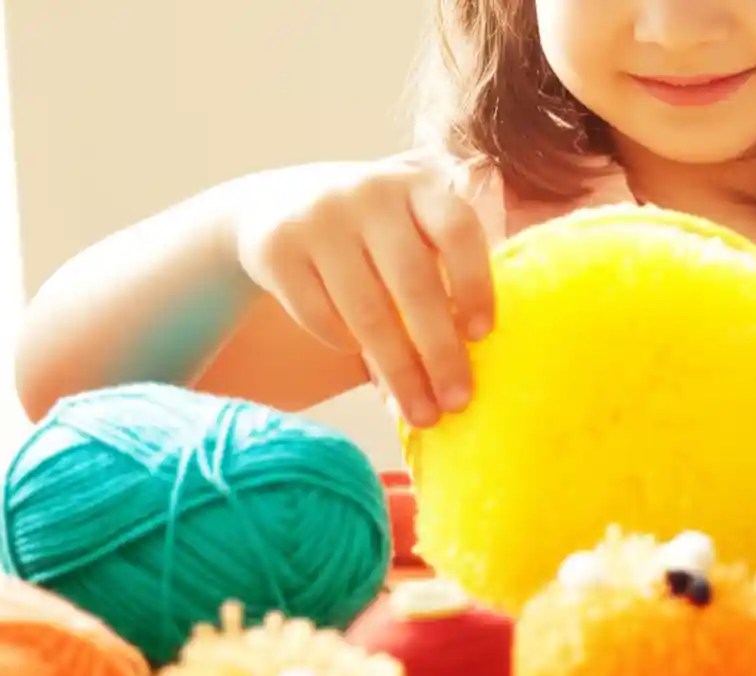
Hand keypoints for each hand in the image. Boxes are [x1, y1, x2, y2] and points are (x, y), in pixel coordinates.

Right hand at [234, 159, 492, 427]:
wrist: (273, 205)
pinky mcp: (275, 247)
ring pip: (367, 311)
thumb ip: (441, 275)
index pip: (457, 231)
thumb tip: (464, 369)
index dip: (475, 284)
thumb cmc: (369, 234)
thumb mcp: (408, 230)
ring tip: (420, 411)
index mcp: (417, 185)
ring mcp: (319, 217)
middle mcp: (370, 193)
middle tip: (458, 402)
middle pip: (414, 282)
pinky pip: (321, 317)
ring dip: (399, 371)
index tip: (483, 335)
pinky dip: (347, 345)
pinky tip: (361, 355)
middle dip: (440, 352)